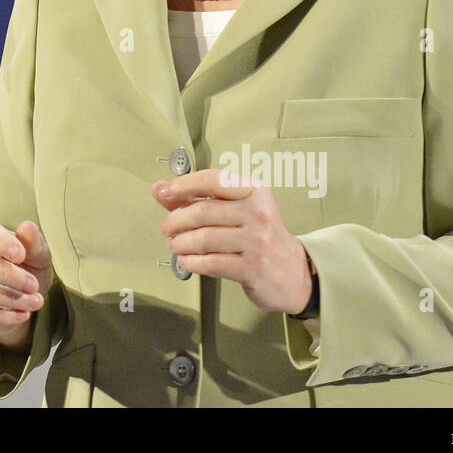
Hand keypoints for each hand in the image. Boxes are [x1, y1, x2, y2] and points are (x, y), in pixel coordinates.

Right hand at [0, 218, 51, 352]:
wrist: (20, 296)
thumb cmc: (25, 266)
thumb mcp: (36, 254)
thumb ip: (33, 242)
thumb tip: (27, 227)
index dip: (0, 242)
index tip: (21, 255)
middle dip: (9, 276)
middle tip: (33, 285)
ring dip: (11, 299)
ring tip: (35, 302)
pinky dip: (3, 316)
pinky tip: (22, 314)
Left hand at [153, 169, 311, 314]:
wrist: (294, 273)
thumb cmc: (259, 237)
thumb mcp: (235, 210)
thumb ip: (196, 198)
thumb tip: (159, 188)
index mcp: (254, 191)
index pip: (213, 179)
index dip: (183, 184)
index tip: (164, 192)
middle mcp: (258, 213)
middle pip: (203, 211)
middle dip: (176, 220)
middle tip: (166, 228)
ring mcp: (257, 241)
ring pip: (204, 238)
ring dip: (181, 243)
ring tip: (174, 245)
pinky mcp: (253, 268)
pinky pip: (212, 263)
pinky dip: (192, 262)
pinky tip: (186, 261)